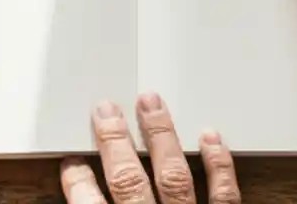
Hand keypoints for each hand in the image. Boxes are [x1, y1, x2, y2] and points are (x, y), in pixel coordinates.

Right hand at [60, 94, 239, 203]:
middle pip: (129, 181)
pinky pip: (224, 196)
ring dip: (161, 137)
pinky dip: (218, 166)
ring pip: (173, 177)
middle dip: (115, 142)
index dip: (78, 181)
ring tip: (151, 103)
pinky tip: (210, 137)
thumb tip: (85, 196)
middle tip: (106, 109)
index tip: (72, 161)